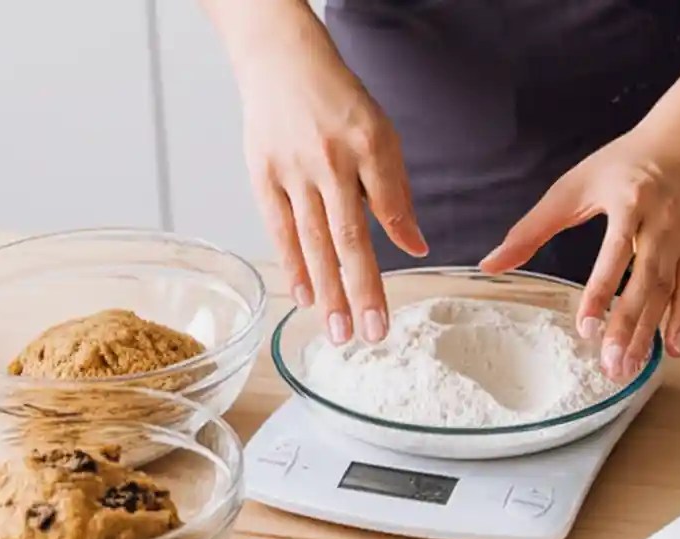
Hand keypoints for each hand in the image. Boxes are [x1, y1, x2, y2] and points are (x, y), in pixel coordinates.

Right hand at [239, 41, 426, 344]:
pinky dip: (293, 266)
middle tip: (373, 336)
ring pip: (314, 241)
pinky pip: (280, 229)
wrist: (280, 61)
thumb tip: (416, 245)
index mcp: (368, 145)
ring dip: (328, 292)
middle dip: (362, 291)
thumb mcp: (379, 134)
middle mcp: (330, 161)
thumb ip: (395, 192)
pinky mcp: (263, 176)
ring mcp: (293, 171)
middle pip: (348, 236)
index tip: (409, 281)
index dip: (398, 245)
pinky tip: (305, 298)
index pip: (389, 205)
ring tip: (340, 333)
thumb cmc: (336, 102)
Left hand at [479, 123, 679, 380]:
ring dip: (650, 333)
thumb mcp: (576, 185)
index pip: (615, 252)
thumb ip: (533, 227)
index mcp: (631, 201)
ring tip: (630, 368)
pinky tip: (672, 350)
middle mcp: (662, 223)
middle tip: (610, 364)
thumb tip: (491, 265)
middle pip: (646, 281)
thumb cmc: (628, 161)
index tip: (585, 327)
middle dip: (629, 326)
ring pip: (668, 293)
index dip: (601, 291)